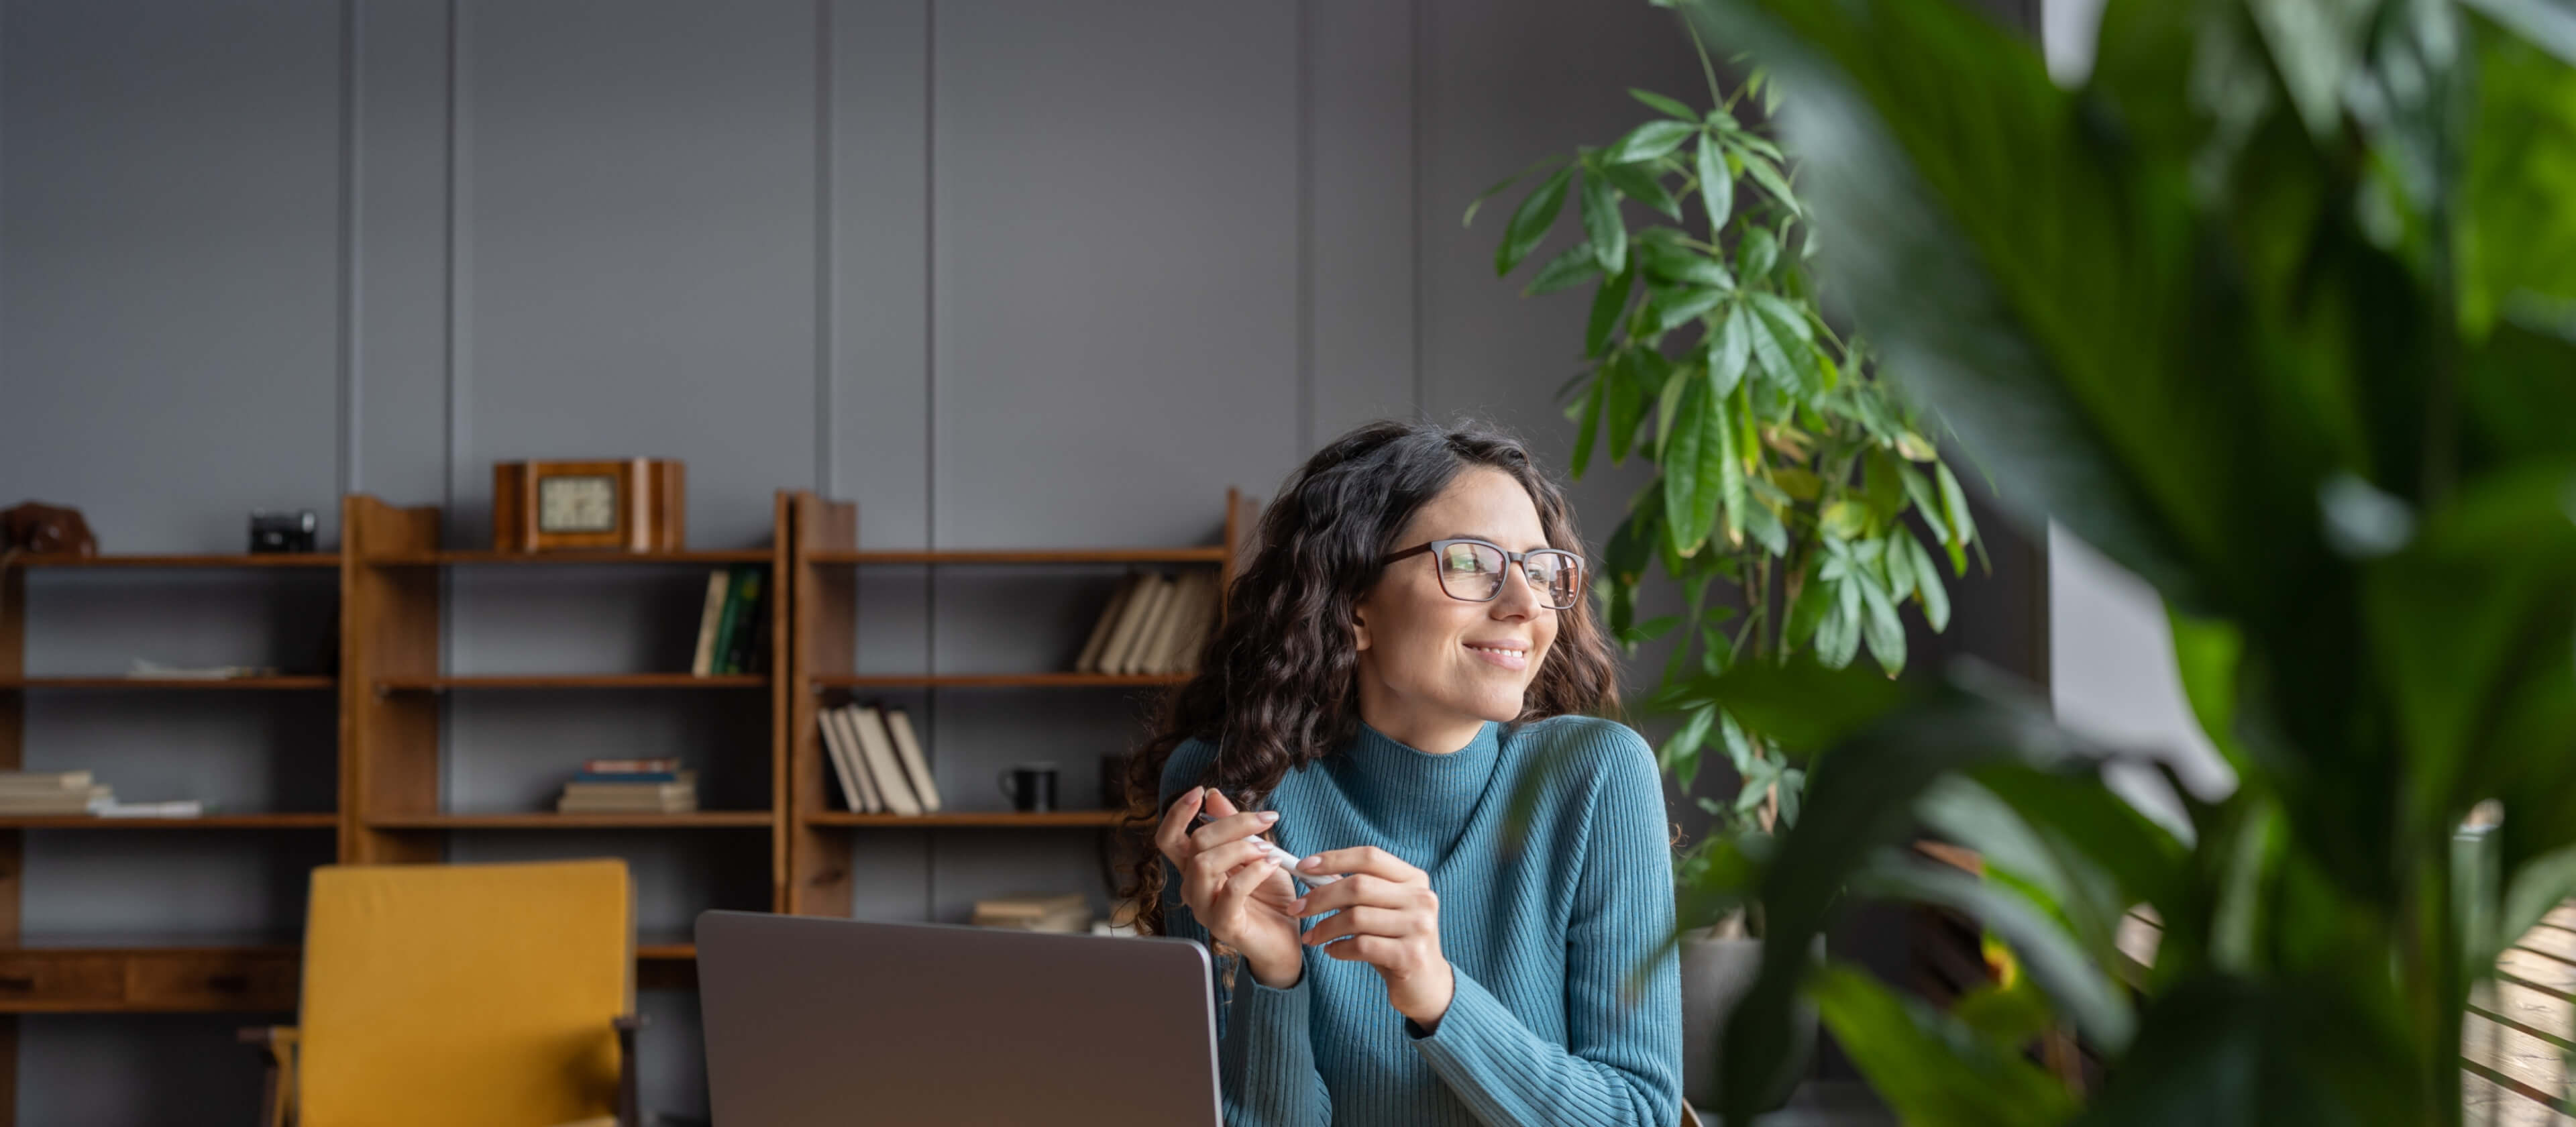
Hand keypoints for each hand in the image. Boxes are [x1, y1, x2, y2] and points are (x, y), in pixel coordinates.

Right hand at [1156, 785, 1306, 987]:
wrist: (1286, 937)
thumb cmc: (1269, 897)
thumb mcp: (1256, 852)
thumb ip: (1234, 828)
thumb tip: (1213, 795)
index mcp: (1195, 869)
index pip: (1169, 838)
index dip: (1177, 813)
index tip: (1199, 791)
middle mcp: (1193, 888)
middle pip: (1195, 843)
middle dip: (1232, 824)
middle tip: (1265, 820)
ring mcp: (1204, 909)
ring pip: (1204, 864)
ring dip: (1241, 848)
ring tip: (1268, 849)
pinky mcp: (1223, 925)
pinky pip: (1231, 890)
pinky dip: (1254, 871)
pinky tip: (1272, 865)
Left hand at [1292, 846, 1453, 1029]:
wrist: (1428, 985)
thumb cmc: (1396, 942)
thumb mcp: (1383, 910)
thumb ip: (1358, 891)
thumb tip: (1311, 873)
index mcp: (1414, 879)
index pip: (1369, 857)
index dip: (1334, 858)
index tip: (1303, 867)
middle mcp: (1421, 898)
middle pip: (1358, 885)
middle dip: (1320, 897)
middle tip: (1295, 909)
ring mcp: (1418, 926)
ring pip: (1356, 917)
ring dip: (1324, 927)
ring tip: (1311, 937)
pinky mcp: (1410, 955)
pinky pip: (1361, 945)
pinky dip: (1339, 948)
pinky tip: (1332, 951)